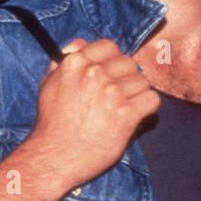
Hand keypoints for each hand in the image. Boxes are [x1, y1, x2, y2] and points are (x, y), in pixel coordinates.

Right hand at [21, 38, 158, 196]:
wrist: (54, 157)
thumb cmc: (51, 123)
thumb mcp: (48, 85)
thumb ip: (63, 62)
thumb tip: (80, 43)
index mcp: (75, 63)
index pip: (110, 47)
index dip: (113, 61)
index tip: (110, 76)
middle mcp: (94, 74)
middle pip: (129, 63)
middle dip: (126, 79)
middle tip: (118, 97)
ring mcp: (111, 93)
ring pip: (142, 82)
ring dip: (137, 95)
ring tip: (124, 110)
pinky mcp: (125, 114)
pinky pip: (152, 100)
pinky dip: (147, 109)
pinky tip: (134, 117)